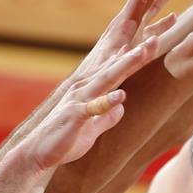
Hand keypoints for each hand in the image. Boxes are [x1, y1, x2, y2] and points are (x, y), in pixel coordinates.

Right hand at [18, 36, 149, 170]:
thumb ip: (107, 116)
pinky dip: (106, 101)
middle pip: (115, 67)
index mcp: (91, 90)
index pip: (117, 69)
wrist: (37, 154)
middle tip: (155, 37)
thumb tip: (121, 107)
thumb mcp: (92, 129)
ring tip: (141, 52)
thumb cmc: (64, 140)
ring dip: (124, 65)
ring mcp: (79, 101)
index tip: (154, 41)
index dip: (136, 56)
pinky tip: (120, 95)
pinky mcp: (73, 116)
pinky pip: (92, 108)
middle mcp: (85, 89)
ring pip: (106, 79)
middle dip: (135, 52)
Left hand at [72, 0, 183, 86]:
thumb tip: (153, 43)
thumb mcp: (113, 70)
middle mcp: (127, 26)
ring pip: (152, 9)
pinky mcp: (133, 46)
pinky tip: (175, 17)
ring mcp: (130, 35)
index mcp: (122, 27)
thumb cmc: (96, 80)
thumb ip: (132, 58)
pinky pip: (152, 28)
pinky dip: (165, 21)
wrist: (82, 88)